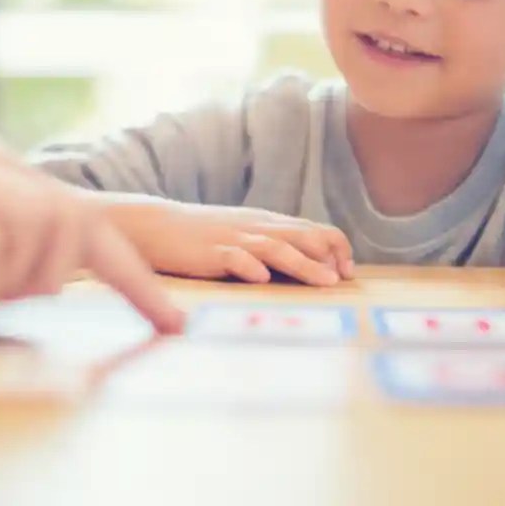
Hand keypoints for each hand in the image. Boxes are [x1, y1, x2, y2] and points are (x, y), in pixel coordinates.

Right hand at [100, 196, 353, 285]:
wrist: (156, 227)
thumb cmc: (202, 236)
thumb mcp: (243, 234)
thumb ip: (271, 245)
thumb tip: (307, 265)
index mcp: (266, 223)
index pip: (312, 229)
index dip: (335, 247)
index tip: (347, 271)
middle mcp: (255, 228)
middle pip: (301, 236)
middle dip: (328, 256)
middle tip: (345, 278)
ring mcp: (233, 239)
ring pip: (276, 248)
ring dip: (304, 265)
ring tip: (326, 281)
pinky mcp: (211, 252)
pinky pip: (234, 258)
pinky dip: (250, 266)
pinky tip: (263, 279)